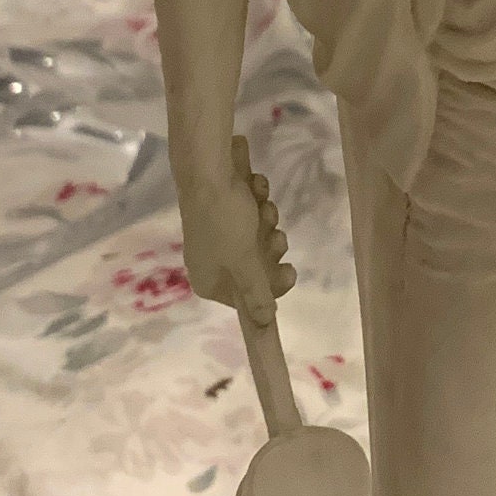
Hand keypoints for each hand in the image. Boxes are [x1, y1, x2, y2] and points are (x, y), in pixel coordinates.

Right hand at [178, 134, 294, 320]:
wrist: (208, 166)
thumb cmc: (224, 220)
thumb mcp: (244, 263)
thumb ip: (256, 295)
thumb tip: (263, 329)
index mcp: (208, 281)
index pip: (248, 298)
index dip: (270, 284)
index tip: (287, 270)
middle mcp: (212, 261)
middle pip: (257, 267)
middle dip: (270, 246)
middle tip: (273, 234)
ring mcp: (219, 233)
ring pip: (260, 236)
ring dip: (267, 219)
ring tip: (260, 205)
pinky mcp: (227, 207)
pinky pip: (253, 212)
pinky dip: (257, 200)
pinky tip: (253, 187)